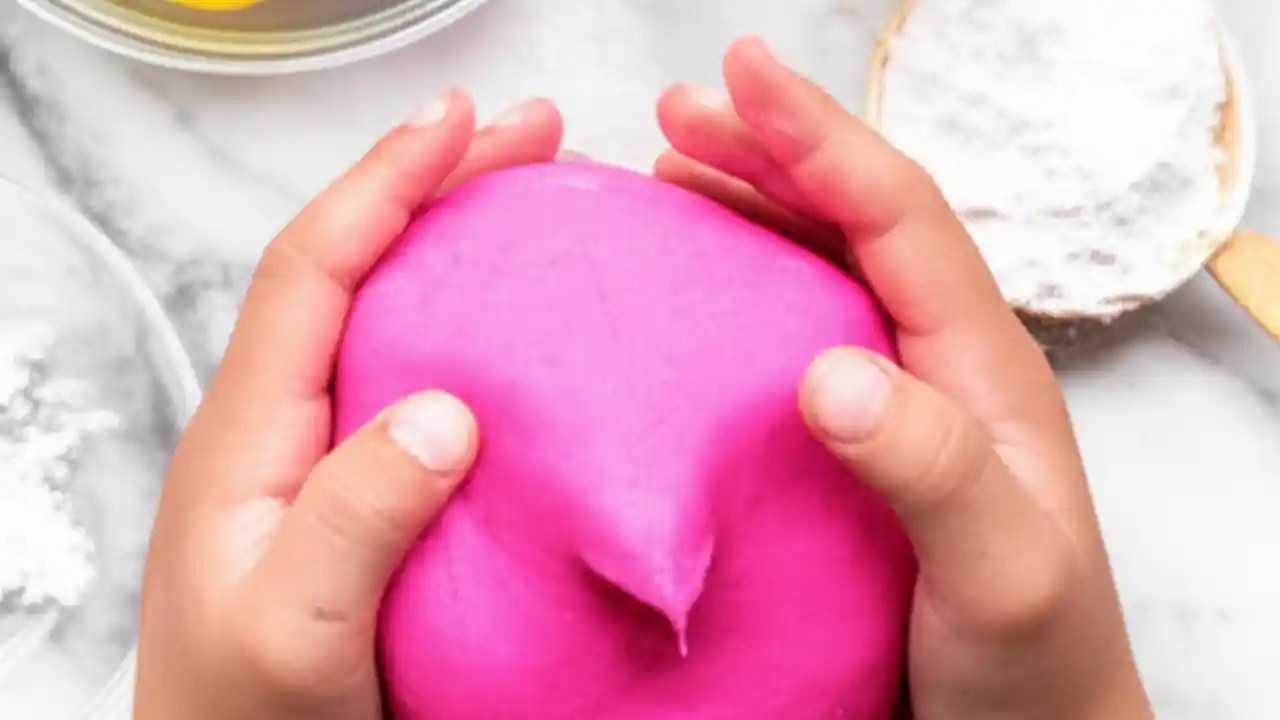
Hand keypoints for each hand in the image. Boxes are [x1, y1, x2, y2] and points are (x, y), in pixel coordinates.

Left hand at [133, 91, 562, 718]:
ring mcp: (323, 458)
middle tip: (527, 138)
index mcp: (250, 437)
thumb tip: (450, 412)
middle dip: (435, 186)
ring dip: (456, 244)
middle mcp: (282, 428)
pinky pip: (418, 379)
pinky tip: (522, 332)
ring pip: (387, 315)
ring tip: (529, 200)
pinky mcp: (365, 495)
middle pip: (353, 267)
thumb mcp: (293, 629)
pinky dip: (473, 328)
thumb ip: (354, 519)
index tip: (459, 125)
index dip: (386, 185)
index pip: (314, 271)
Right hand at [656, 39, 1151, 719]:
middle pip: (854, 220)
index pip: (897, 217)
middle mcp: (939, 365)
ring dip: (752, 203)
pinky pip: (791, 335)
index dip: (817, 137)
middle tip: (681, 108)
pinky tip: (696, 289)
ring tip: (677, 166)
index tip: (739, 76)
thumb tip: (826, 372)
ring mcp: (897, 403)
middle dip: (770, 149)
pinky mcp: (854, 447)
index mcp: (980, 366)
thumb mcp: (1002, 573)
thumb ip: (934, 471)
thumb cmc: (1032, 667)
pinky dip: (741, 287)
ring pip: (820, 266)